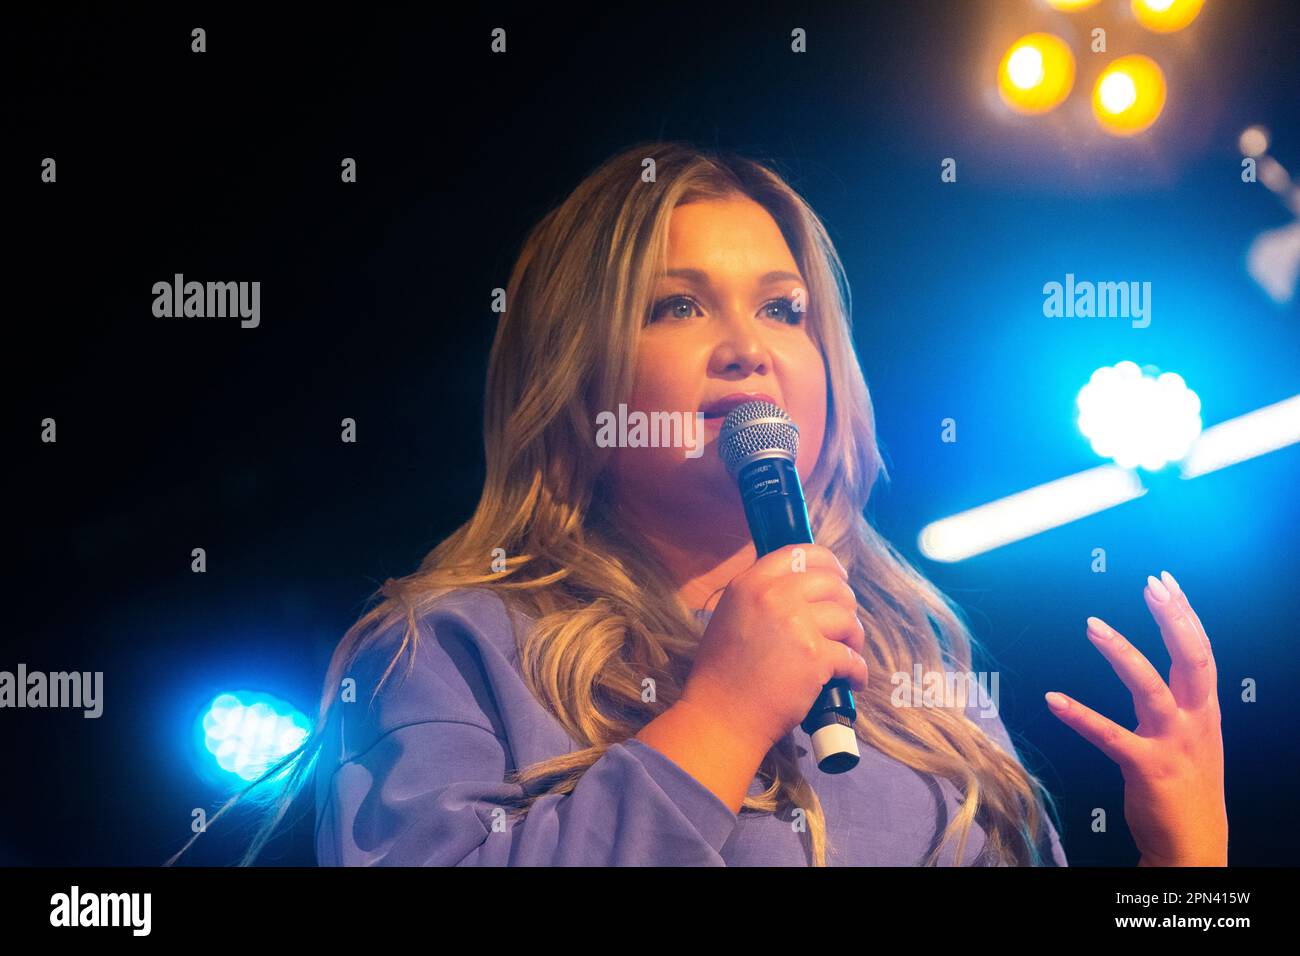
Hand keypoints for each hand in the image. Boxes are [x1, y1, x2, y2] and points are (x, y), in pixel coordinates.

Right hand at [681, 543, 868, 754]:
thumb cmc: (722, 674)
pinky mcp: (815, 656)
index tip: (838, 579)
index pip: (800, 553)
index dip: (827, 564)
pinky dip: (857, 671)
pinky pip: (853, 657)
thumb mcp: (730, 616)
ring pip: (847, 618)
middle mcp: (773, 596)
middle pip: (832, 583)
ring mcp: (796, 624)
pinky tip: (852, 681)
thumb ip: (759, 596)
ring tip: (846, 654)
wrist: (721, 716)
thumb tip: (798, 588)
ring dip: (854, 638)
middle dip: (846, 604)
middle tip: (843, 626)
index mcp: (750, 583)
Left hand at [1044, 571, 1227, 866]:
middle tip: (1151, 586)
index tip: (1165, 582)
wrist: (1194, 846)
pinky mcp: (1147, 769)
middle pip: (1191, 659)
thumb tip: (1156, 665)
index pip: (1200, 651)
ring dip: (1122, 654)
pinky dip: (1080, 715)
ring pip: (1150, 689)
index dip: (1184, 614)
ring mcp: (1174, 745)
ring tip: (1093, 625)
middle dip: (1173, 619)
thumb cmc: (1187, 785)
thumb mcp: (1193, 735)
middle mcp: (1196, 721)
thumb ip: (1177, 701)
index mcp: (1204, 710)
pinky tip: (1053, 699)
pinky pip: (1109, 736)